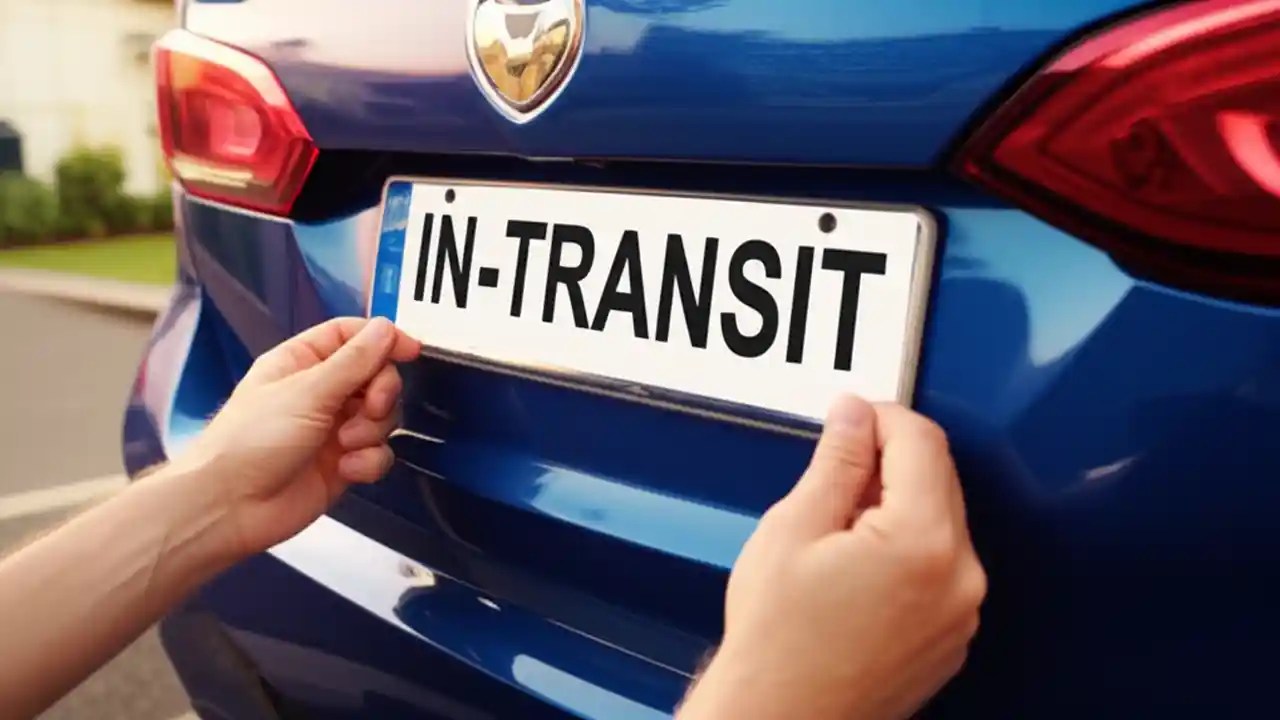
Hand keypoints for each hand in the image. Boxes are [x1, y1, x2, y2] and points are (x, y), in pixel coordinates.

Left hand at [178, 317, 420, 559]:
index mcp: (301, 363)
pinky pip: (378, 453)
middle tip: (371, 407)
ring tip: (346, 444)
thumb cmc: (248, 443)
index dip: (383, 339)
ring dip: (372, 431)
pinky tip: (345, 469)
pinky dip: (368, 461)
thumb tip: (385, 329)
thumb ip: (354, 361)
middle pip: (376, 376)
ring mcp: (333, 429)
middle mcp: (319, 393)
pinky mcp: (343, 463)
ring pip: (382, 417)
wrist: (230, 507)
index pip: (352, 336)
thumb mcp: (306, 392)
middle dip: (381, 393)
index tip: (410, 350)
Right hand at [679, 396, 986, 719]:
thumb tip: (855, 415)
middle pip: (940, 478)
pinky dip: (907, 550)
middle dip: (889, 461)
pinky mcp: (951, 638)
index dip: (881, 418)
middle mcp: (961, 578)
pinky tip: (855, 568)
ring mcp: (961, 614)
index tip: (849, 418)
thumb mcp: (793, 529)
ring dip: (897, 505)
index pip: (923, 442)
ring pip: (941, 523)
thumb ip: (836, 462)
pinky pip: (941, 568)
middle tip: (833, 473)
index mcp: (924, 542)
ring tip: (836, 530)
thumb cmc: (777, 640)